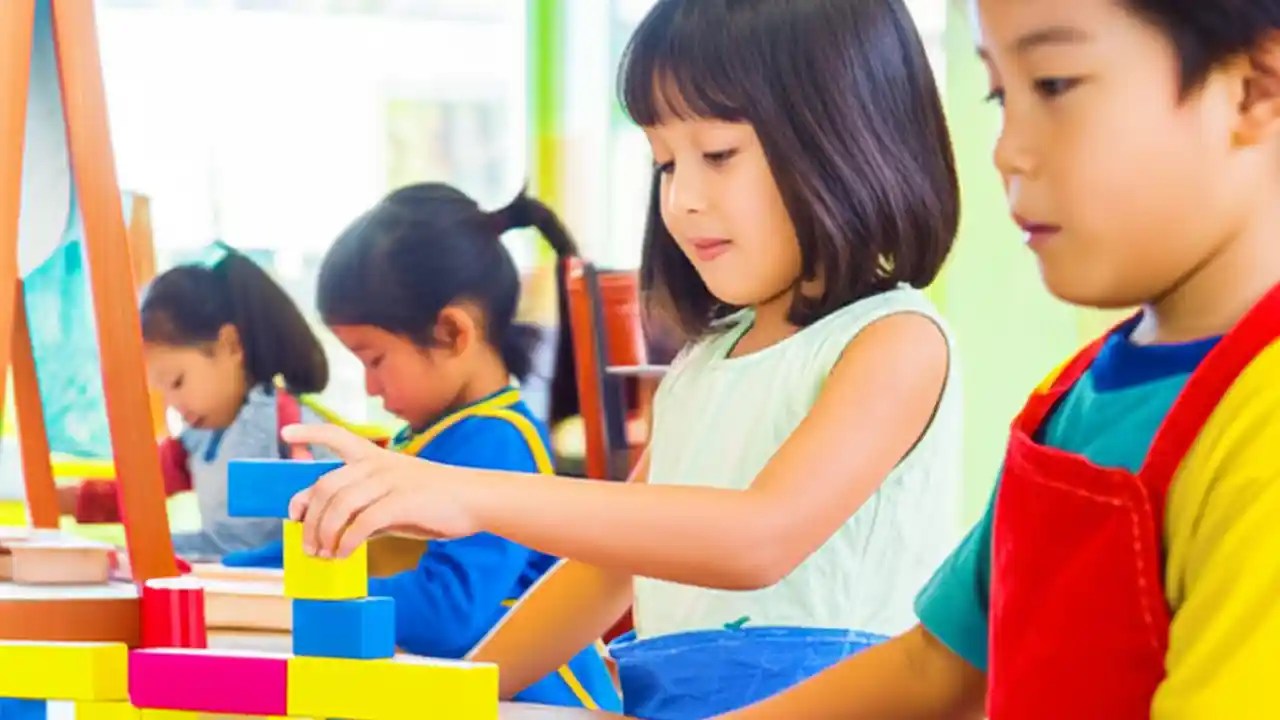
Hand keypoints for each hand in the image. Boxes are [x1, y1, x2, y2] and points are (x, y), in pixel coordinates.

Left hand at [280, 424, 477, 559]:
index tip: (285, 436)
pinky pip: (363, 522)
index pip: (338, 436)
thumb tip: (329, 533)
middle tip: (308, 545)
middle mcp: (378, 464)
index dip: (310, 434)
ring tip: (324, 554)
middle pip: (325, 486)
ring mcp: (390, 480)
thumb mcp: (393, 499)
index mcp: (375, 457)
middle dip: (309, 518)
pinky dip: (347, 542)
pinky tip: (345, 555)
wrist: (474, 499)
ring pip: (339, 505)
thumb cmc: (434, 501)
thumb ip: (362, 510)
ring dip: (324, 534)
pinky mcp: (402, 500)